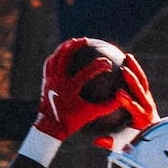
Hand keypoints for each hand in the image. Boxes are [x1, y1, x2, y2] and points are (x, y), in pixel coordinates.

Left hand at [33, 37, 157, 149]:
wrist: (51, 127)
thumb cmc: (73, 121)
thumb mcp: (92, 113)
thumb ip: (108, 105)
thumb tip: (122, 96)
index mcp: (70, 89)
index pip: (86, 72)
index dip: (98, 66)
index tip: (108, 62)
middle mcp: (59, 81)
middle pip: (65, 56)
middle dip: (75, 46)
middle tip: (86, 40)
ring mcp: (50, 80)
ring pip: (56, 57)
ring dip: (65, 47)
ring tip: (74, 41)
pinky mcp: (45, 80)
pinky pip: (50, 63)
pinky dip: (56, 56)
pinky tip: (63, 52)